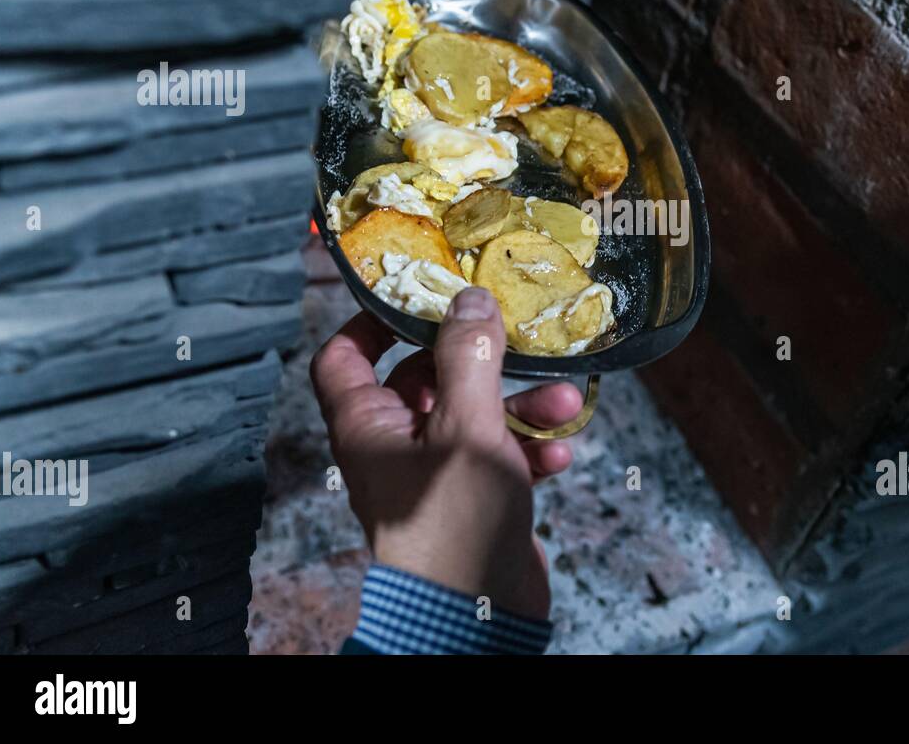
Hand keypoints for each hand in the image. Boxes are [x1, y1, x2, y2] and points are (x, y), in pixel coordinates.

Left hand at [309, 287, 581, 619]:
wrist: (479, 616)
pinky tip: (560, 455)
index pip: (344, 357)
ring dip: (522, 407)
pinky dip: (530, 449)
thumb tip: (469, 298)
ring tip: (564, 408)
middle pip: (429, 378)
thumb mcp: (465, 427)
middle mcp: (395, 443)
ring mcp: (435, 472)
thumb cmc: (455, 523)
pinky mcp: (474, 496)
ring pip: (474, 415)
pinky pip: (499, 455)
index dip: (371, 320)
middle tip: (520, 345)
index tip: (415, 293)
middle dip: (483, 364)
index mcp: (368, 424)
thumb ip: (469, 357)